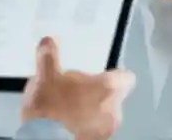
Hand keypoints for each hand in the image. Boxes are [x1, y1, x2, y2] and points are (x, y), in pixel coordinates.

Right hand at [21, 37, 135, 139]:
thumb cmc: (51, 105)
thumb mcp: (44, 76)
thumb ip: (48, 58)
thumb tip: (48, 41)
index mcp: (109, 88)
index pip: (127, 78)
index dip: (116, 74)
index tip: (102, 74)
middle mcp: (115, 109)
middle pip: (114, 96)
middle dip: (99, 93)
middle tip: (78, 89)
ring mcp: (107, 130)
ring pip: (106, 114)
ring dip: (93, 110)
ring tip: (70, 108)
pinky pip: (96, 129)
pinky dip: (87, 125)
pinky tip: (68, 124)